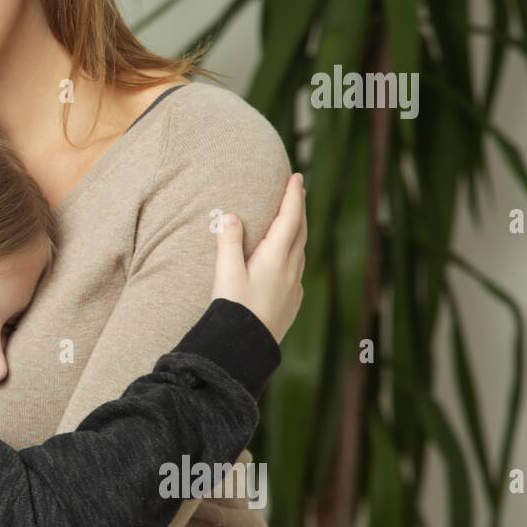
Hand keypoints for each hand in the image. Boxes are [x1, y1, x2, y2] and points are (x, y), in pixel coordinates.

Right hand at [210, 173, 306, 343]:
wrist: (245, 348)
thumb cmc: (234, 310)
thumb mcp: (226, 273)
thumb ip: (229, 242)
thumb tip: (231, 214)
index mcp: (275, 258)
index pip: (289, 219)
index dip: (293, 196)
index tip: (297, 177)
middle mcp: (290, 270)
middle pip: (300, 232)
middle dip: (299, 209)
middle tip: (298, 190)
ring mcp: (294, 287)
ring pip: (300, 251)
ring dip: (298, 231)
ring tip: (293, 220)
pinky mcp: (292, 302)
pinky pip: (297, 269)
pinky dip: (295, 254)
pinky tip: (288, 260)